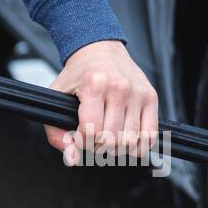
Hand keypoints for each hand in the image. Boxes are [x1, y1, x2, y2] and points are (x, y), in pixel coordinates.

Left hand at [46, 40, 157, 164]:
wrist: (101, 49)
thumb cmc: (80, 74)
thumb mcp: (57, 96)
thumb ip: (56, 131)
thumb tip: (72, 158)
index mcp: (94, 84)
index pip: (91, 131)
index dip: (82, 142)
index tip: (80, 137)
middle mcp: (119, 87)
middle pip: (111, 139)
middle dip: (98, 148)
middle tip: (94, 141)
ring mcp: (137, 93)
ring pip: (130, 141)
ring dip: (117, 149)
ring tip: (108, 140)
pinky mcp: (151, 97)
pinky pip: (150, 135)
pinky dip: (139, 147)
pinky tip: (128, 143)